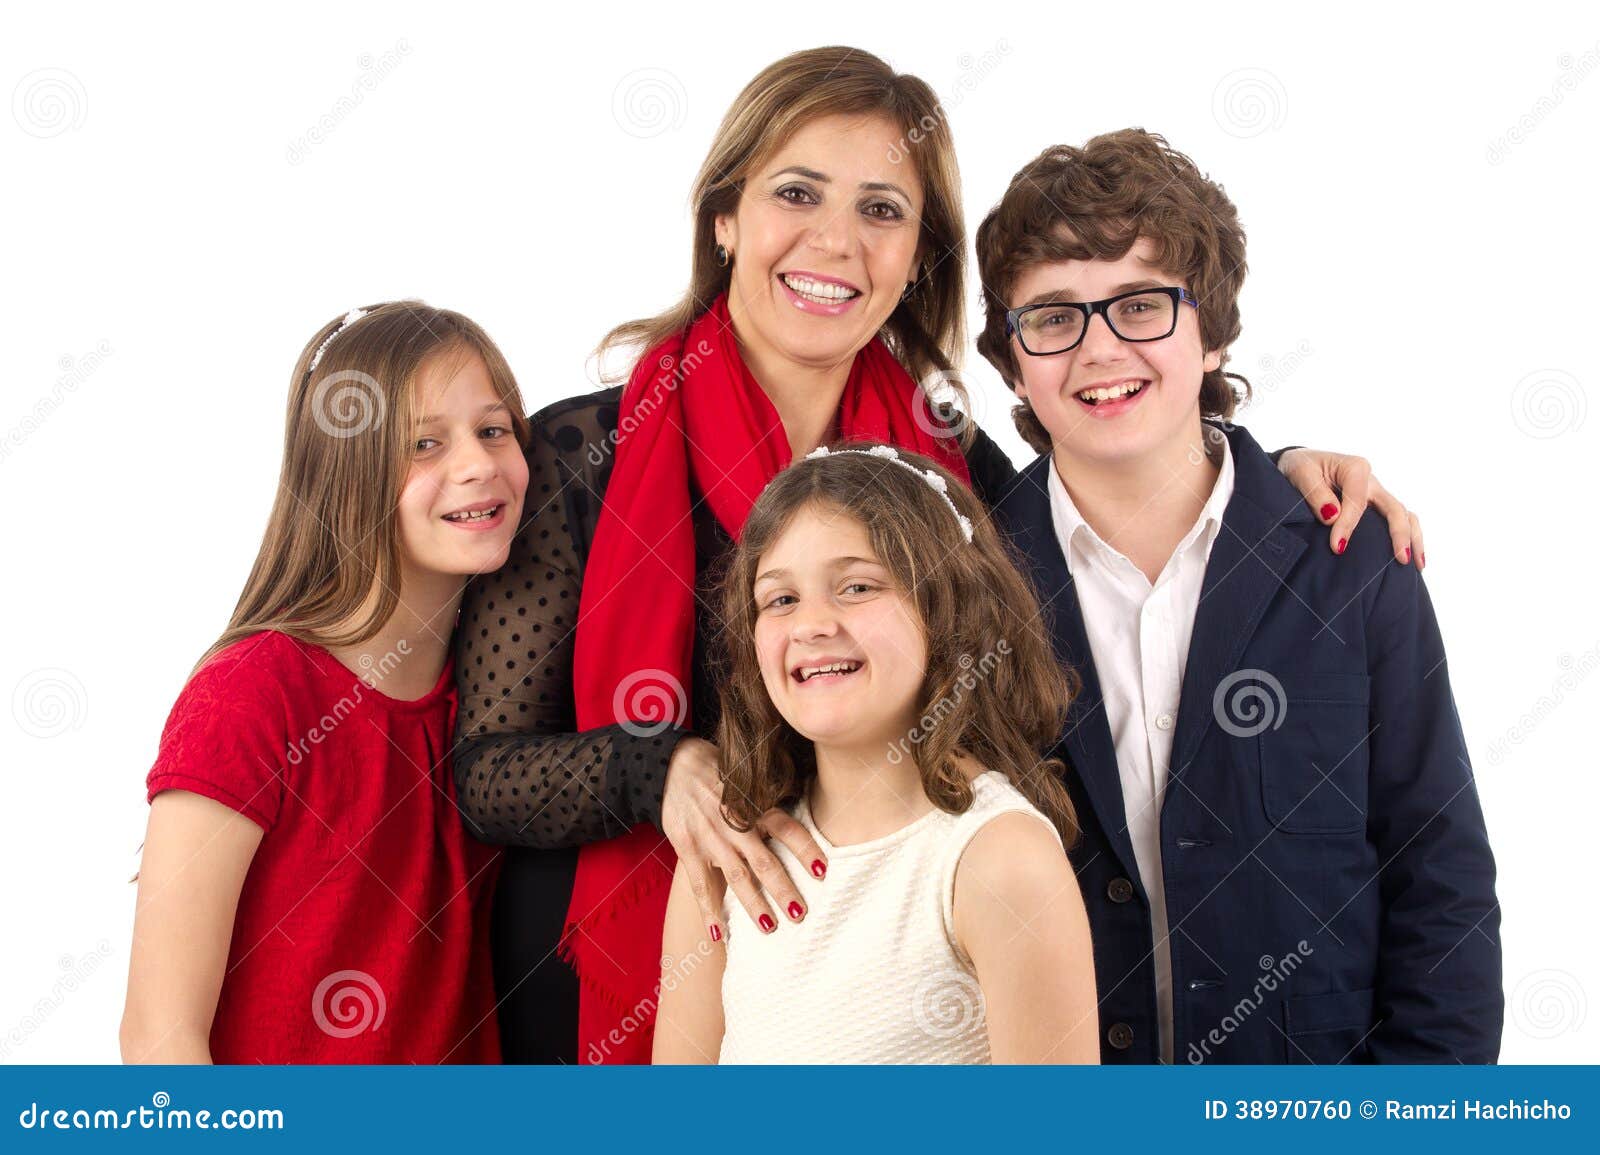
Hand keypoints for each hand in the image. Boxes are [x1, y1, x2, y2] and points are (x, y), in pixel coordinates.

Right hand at [659, 736, 827, 939]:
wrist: (673, 766)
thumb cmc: (720, 775)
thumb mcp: (747, 781)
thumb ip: (768, 805)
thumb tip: (801, 825)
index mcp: (754, 805)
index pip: (786, 828)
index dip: (805, 849)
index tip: (822, 871)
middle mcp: (735, 823)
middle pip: (764, 861)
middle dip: (783, 889)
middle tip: (800, 914)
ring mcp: (710, 837)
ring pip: (736, 876)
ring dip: (754, 905)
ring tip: (770, 928)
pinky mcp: (688, 848)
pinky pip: (700, 885)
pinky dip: (709, 911)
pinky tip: (719, 935)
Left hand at [1277, 448, 1424, 568]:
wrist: (1301, 464)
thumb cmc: (1300, 468)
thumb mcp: (1300, 474)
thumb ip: (1315, 494)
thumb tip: (1332, 517)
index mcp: (1355, 468)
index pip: (1357, 501)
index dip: (1348, 525)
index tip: (1337, 547)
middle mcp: (1372, 480)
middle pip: (1393, 508)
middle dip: (1399, 535)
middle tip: (1400, 560)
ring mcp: (1378, 494)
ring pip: (1404, 515)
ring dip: (1413, 539)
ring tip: (1416, 565)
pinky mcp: (1377, 506)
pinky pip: (1401, 519)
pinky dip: (1411, 537)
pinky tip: (1414, 559)